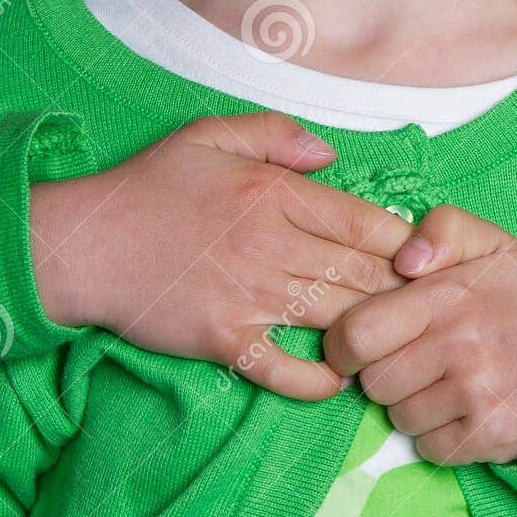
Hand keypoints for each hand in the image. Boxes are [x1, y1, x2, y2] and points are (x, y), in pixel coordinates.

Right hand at [29, 112, 415, 399]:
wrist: (86, 244)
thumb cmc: (150, 186)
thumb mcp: (211, 135)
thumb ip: (277, 135)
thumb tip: (330, 157)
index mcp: (276, 194)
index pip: (366, 224)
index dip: (408, 244)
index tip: (428, 258)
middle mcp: (272, 246)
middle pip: (363, 274)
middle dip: (403, 292)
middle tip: (430, 305)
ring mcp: (251, 297)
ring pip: (336, 318)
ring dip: (373, 332)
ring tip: (399, 341)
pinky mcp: (225, 340)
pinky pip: (286, 370)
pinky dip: (320, 380)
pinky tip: (340, 379)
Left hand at [321, 204, 516, 464]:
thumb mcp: (491, 242)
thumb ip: (443, 229)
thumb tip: (403, 260)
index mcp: (450, 298)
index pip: (357, 335)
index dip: (345, 343)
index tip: (360, 343)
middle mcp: (461, 348)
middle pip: (374, 383)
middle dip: (384, 372)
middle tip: (415, 357)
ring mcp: (477, 397)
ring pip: (399, 417)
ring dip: (411, 404)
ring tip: (445, 380)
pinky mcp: (490, 437)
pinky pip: (429, 447)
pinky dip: (437, 434)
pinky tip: (462, 408)